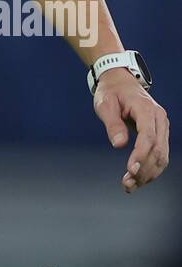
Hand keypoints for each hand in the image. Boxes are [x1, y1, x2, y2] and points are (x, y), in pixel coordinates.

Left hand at [93, 70, 168, 192]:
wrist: (120, 81)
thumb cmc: (111, 91)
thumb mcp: (105, 104)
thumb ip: (112, 124)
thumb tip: (119, 144)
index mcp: (146, 109)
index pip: (148, 137)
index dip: (141, 155)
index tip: (131, 171)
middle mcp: (159, 118)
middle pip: (158, 150)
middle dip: (144, 170)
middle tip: (127, 183)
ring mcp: (161, 126)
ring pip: (162, 156)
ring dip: (149, 174)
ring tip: (130, 185)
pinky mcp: (159, 133)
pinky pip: (160, 154)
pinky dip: (151, 169)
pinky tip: (138, 179)